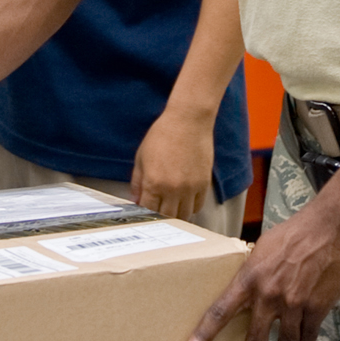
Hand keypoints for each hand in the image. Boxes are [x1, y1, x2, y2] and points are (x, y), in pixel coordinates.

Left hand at [130, 105, 215, 219]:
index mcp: (153, 183)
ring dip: (177, 216)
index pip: (147, 210)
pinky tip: (185, 202)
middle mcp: (172, 189)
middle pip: (166, 217)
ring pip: (184, 215)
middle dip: (160, 218)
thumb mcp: (141, 157)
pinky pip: (198, 206)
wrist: (188, 122)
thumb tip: (135, 199)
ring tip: (172, 210)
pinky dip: (191, 208)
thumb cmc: (162, 135)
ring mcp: (190, 188)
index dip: (145, 214)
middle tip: (158, 214)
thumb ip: (137, 181)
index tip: (144, 213)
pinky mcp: (204, 184)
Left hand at [182, 200, 339, 340]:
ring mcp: (295, 304)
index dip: (203, 336)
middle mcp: (269, 295)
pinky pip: (308, 338)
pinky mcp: (317, 307)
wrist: (332, 226)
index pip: (220, 311)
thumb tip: (244, 290)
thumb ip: (252, 273)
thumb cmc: (294, 232)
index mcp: (249, 278)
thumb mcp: (262, 247)